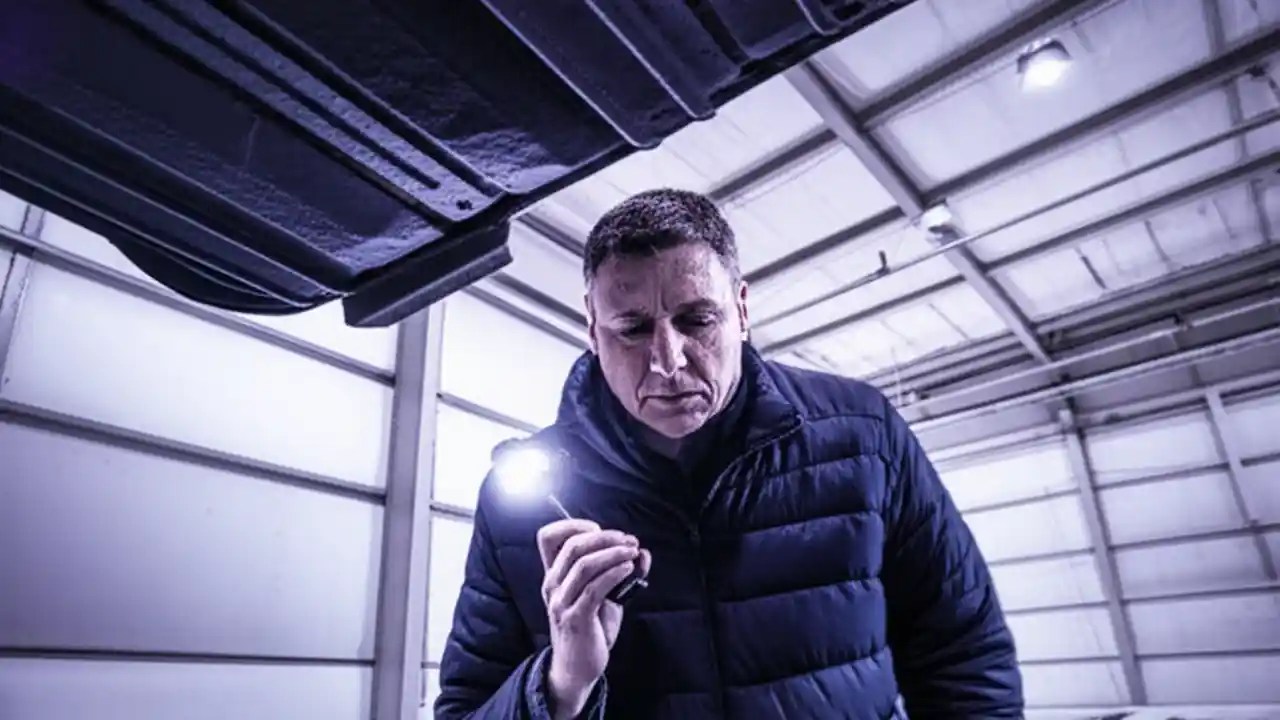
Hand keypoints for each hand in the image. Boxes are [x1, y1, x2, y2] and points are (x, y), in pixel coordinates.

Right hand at [537, 519, 651, 719]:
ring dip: (613, 553)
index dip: (574, 525)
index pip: (549, 537)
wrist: (577, 667)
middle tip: (628, 541)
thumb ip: (619, 573)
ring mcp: (561, 602)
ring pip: (584, 564)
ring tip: (633, 552)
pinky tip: (629, 569)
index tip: (600, 530)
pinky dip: (614, 573)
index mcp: (554, 575)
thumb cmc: (590, 628)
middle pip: (572, 545)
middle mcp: (552, 585)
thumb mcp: (603, 595)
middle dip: (605, 537)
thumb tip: (642, 552)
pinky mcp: (575, 618)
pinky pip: (594, 588)